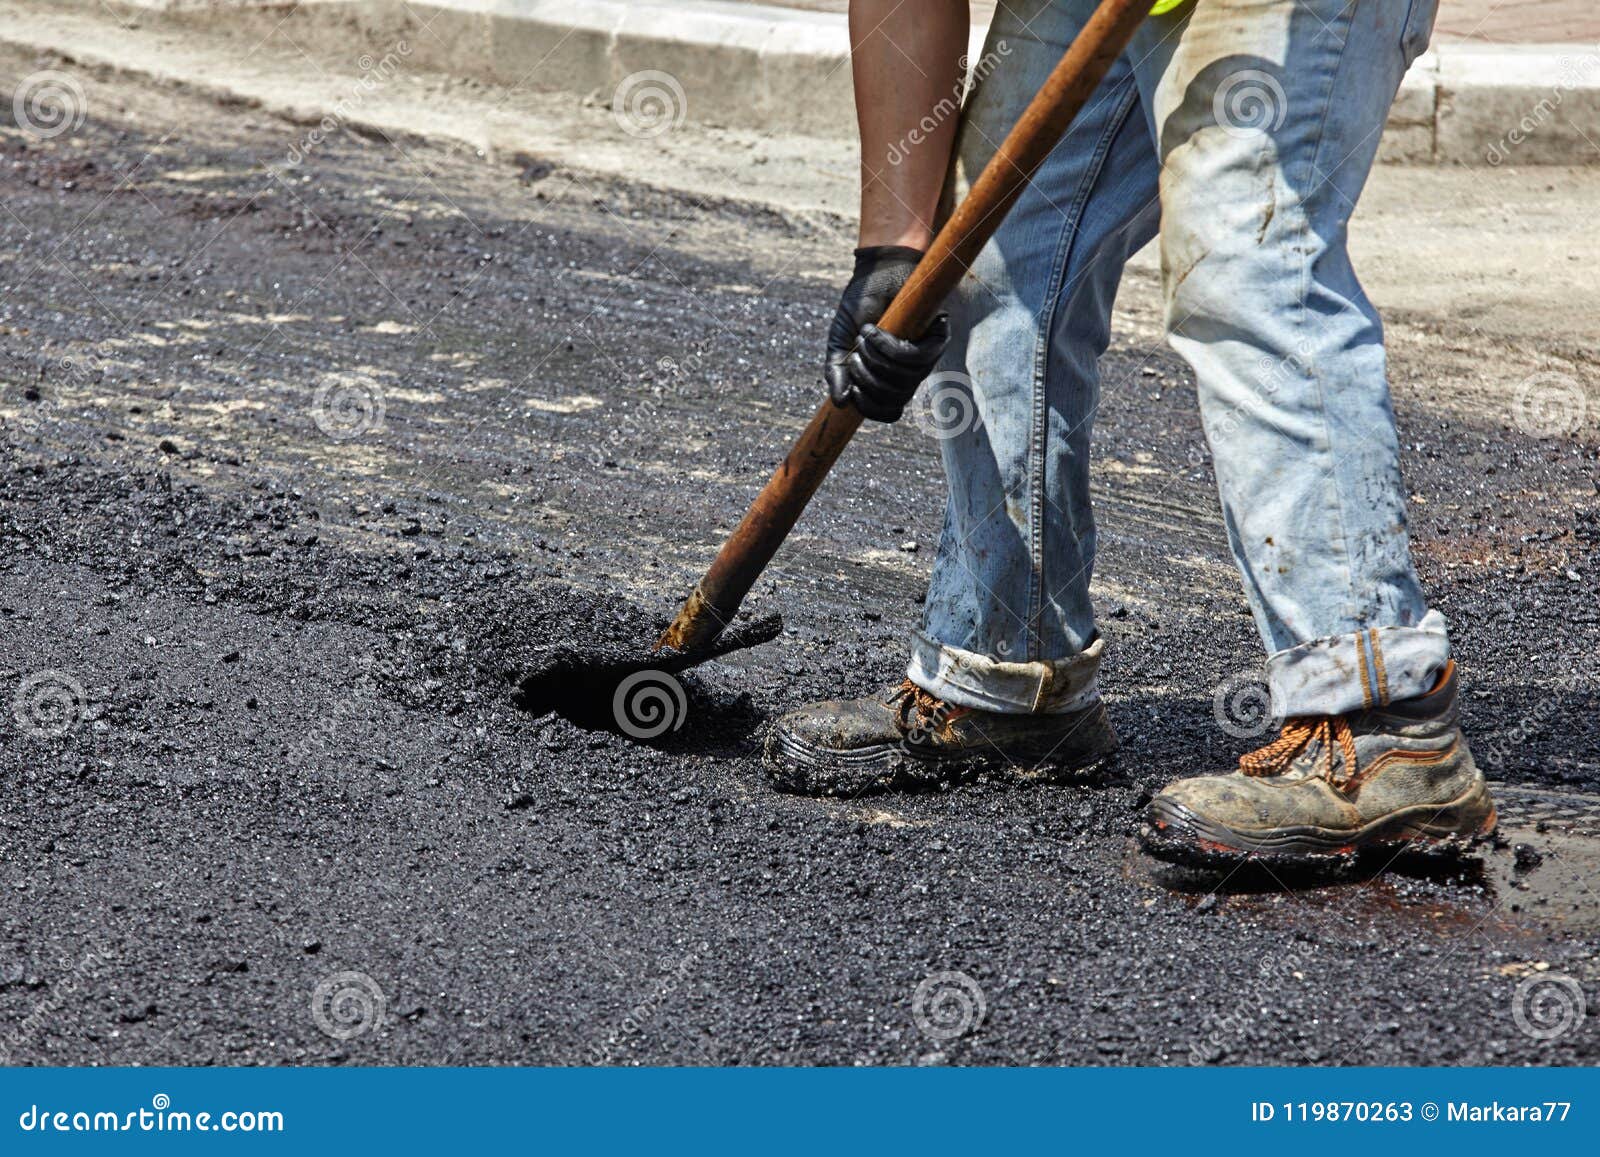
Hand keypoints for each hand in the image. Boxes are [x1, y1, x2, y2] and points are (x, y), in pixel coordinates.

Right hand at [824, 246, 949, 421]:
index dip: (872, 409)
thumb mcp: (840, 343)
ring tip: (864, 335)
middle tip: (854, 356)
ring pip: (905, 378)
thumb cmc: (860, 308)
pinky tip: (875, 330)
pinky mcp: (937, 335)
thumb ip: (837, 373)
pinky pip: (915, 356)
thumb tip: (840, 403)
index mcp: (891, 378)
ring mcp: (927, 355)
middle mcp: (912, 371)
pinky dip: (890, 346)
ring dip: (877, 359)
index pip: (890, 410)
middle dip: (868, 379)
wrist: (874, 274)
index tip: (853, 395)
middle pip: (896, 396)